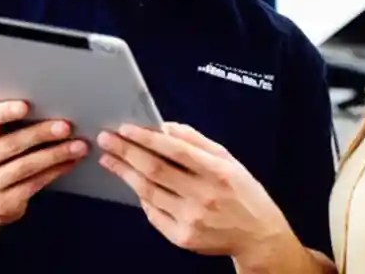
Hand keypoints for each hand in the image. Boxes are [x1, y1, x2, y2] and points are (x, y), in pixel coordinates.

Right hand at [0, 100, 87, 227]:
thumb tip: (41, 104)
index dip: (4, 112)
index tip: (26, 105)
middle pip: (9, 145)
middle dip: (41, 133)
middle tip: (66, 126)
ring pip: (26, 166)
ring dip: (56, 154)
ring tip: (78, 145)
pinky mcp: (2, 206)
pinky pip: (34, 184)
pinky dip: (56, 171)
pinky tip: (70, 162)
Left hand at [97, 122, 291, 260]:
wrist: (258, 236)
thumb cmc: (242, 193)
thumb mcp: (227, 159)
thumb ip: (196, 141)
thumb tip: (166, 127)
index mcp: (217, 171)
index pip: (175, 150)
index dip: (147, 138)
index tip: (126, 128)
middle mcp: (203, 196)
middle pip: (155, 170)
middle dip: (126, 152)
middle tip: (106, 139)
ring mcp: (192, 219)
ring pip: (148, 192)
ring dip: (125, 173)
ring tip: (110, 159)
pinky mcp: (183, 238)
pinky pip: (153, 213)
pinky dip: (140, 196)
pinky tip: (132, 183)